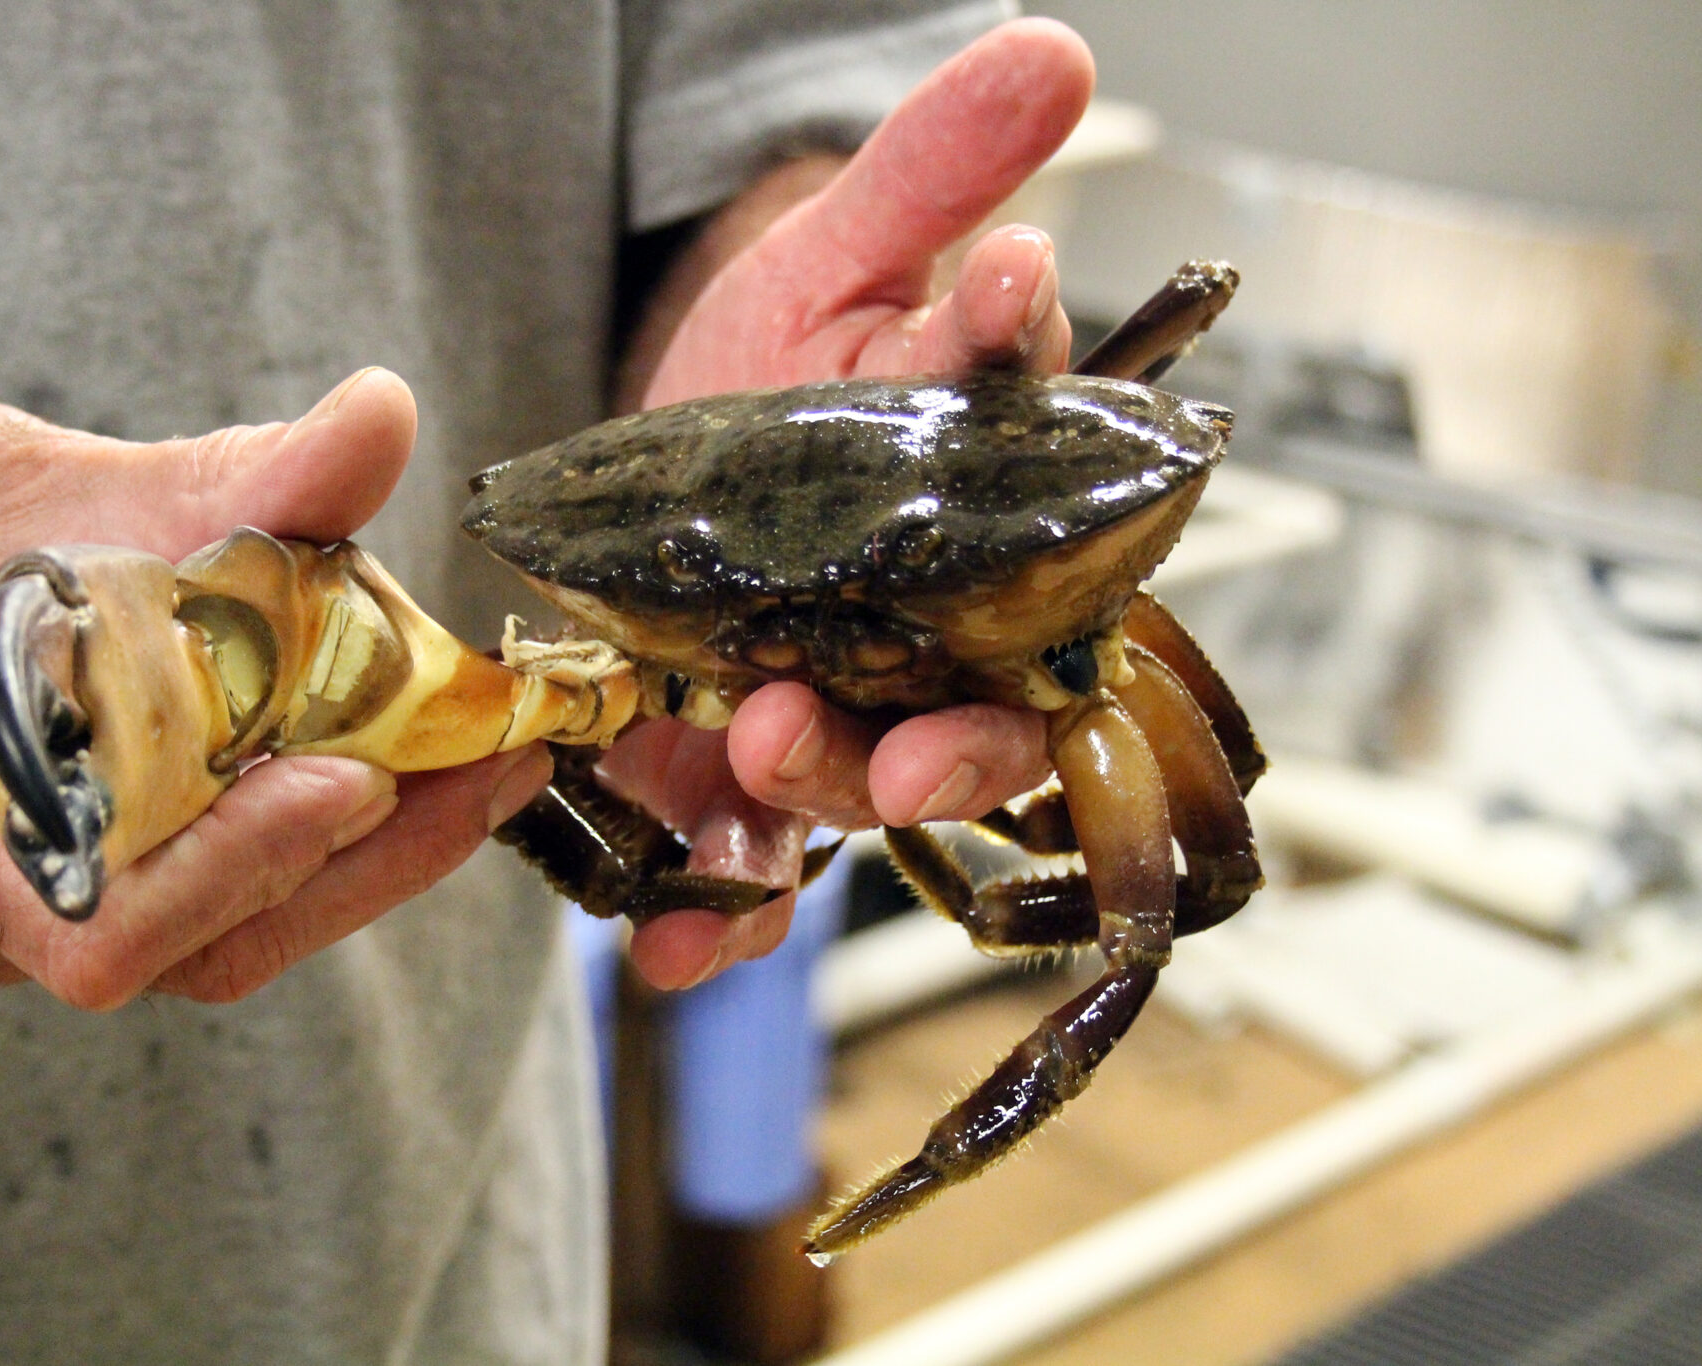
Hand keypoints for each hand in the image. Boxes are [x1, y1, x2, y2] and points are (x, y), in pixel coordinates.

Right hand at [0, 365, 553, 1006]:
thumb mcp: (87, 481)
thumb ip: (248, 475)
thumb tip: (385, 415)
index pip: (82, 907)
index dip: (229, 865)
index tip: (349, 780)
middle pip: (175, 945)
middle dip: (349, 862)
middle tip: (480, 773)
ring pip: (191, 949)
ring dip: (339, 867)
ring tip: (459, 777)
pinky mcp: (26, 921)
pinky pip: (177, 926)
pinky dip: (283, 860)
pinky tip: (371, 789)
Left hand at [612, 18, 1097, 987]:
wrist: (651, 459)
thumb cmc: (768, 359)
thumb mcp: (829, 259)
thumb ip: (933, 180)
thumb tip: (1050, 52)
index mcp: (992, 500)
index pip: (1045, 458)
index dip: (1027, 379)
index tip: (995, 293)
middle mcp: (941, 625)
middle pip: (983, 707)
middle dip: (948, 737)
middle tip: (895, 742)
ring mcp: (842, 704)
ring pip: (866, 783)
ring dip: (820, 796)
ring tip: (745, 762)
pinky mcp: (739, 762)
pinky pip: (751, 859)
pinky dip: (716, 914)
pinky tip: (672, 951)